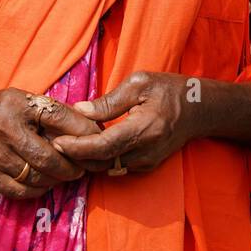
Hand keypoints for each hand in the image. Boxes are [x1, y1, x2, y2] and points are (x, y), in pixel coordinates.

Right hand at [0, 88, 101, 198]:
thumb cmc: (2, 112)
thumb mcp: (24, 101)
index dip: (83, 131)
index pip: (58, 118)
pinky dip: (39, 189)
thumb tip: (91, 126)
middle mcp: (2, 129)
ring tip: (68, 174)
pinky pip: (21, 191)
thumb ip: (53, 111)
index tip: (98, 140)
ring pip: (37, 177)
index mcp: (16, 104)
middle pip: (48, 156)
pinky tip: (46, 183)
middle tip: (84, 167)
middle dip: (72, 165)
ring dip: (58, 179)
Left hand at [51, 71, 201, 173]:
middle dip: (74, 155)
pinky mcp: (146, 165)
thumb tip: (79, 110)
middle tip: (51, 140)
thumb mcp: (139, 84)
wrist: (199, 110)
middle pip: (100, 162)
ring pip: (106, 167)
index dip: (77, 147)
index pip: (103, 146)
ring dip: (84, 158)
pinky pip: (115, 166)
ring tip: (63, 142)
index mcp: (143, 129)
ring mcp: (146, 162)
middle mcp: (144, 152)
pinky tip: (85, 145)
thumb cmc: (170, 90)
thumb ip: (109, 100)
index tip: (56, 141)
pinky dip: (98, 158)